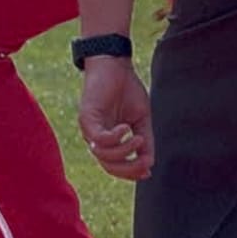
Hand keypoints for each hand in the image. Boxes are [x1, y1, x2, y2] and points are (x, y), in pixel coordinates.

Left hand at [77, 56, 153, 180]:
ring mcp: (89, 128)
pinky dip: (115, 138)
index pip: (115, 165)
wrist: (115, 65)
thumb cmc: (127, 89)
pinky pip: (99, 138)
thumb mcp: (141, 119)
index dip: (130, 172)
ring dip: (124, 152)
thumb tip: (149, 164)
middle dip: (129, 169)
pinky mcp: (86, 118)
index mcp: (108, 139)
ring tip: (139, 139)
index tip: (148, 172)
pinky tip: (126, 128)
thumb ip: (145, 141)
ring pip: (103, 155)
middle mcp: (96, 137)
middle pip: (108, 166)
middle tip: (146, 164)